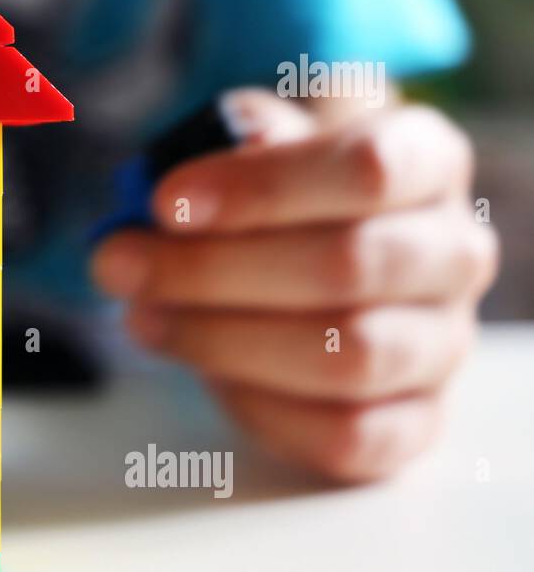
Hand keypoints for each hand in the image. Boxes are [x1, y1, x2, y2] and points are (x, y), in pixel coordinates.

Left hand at [93, 90, 498, 481]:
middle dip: (212, 269)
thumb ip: (241, 136)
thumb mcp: (259, 138)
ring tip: (143, 316)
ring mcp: (440, 345)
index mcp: (427, 160)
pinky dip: (259, 406)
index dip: (260, 188)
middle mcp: (453, 253)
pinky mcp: (413, 421)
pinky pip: (344, 435)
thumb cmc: (280, 190)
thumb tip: (217, 153)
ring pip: (346, 357)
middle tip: (118, 264)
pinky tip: (204, 371)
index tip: (164, 202)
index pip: (369, 168)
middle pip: (347, 265)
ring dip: (221, 339)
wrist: (305, 254)